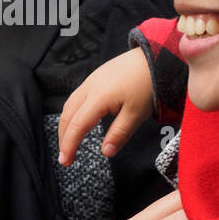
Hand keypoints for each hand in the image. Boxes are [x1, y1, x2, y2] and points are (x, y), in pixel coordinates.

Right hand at [58, 47, 153, 165]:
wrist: (154, 58)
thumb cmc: (147, 85)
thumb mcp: (137, 114)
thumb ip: (119, 133)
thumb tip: (106, 152)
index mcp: (98, 98)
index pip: (76, 126)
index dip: (69, 145)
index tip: (66, 162)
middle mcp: (88, 88)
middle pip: (67, 115)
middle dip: (63, 138)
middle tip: (66, 158)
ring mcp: (90, 81)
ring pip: (69, 105)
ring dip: (66, 125)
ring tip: (69, 143)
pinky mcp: (95, 77)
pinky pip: (76, 97)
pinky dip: (72, 113)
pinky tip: (78, 122)